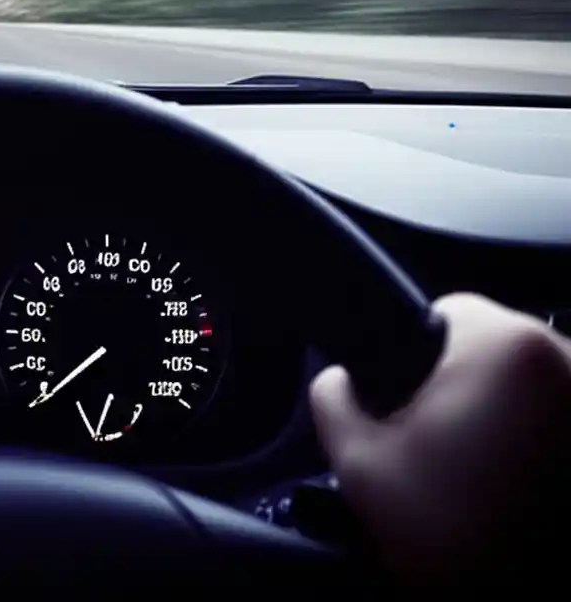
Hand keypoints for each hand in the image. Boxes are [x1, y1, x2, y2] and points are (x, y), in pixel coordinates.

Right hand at [310, 293, 570, 580]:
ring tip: (481, 470)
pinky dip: (539, 438)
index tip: (405, 398)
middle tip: (439, 443)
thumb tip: (334, 380)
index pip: (447, 308)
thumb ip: (332, 403)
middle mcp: (566, 356)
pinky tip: (518, 484)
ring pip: (533, 382)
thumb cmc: (452, 531)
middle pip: (495, 345)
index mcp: (504, 346)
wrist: (525, 597)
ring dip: (507, 411)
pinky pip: (558, 415)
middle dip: (464, 382)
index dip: (413, 350)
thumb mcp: (361, 466)